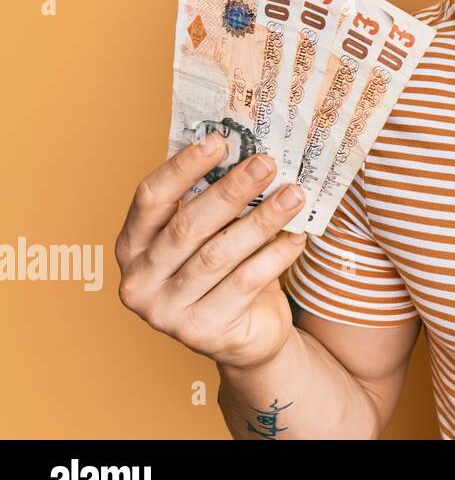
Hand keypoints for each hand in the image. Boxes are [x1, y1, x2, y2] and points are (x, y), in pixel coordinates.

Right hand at [116, 136, 309, 368]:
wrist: (245, 338)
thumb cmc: (225, 273)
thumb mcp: (211, 236)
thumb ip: (214, 202)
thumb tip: (249, 152)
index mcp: (131, 246)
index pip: (150, 199)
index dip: (182, 168)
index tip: (219, 141)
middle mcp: (140, 281)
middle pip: (188, 226)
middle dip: (231, 191)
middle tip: (267, 163)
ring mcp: (167, 312)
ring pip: (218, 255)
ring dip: (261, 220)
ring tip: (294, 195)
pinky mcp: (202, 332)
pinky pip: (245, 283)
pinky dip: (275, 256)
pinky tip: (297, 235)